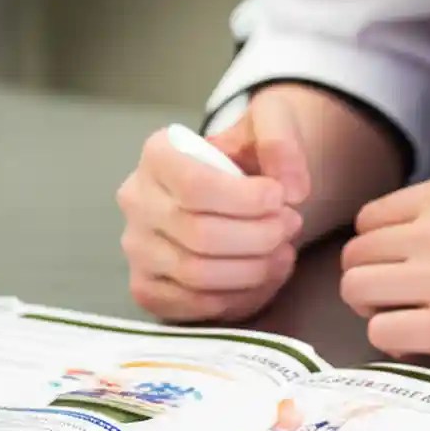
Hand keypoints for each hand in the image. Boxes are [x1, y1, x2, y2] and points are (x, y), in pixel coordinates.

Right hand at [117, 87, 312, 322]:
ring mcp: (137, 249)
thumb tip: (292, 187)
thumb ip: (282, 141)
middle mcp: (136, 201)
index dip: (246, 200)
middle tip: (291, 225)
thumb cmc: (248, 154)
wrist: (236, 186)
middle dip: (258, 236)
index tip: (282, 197)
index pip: (194, 186)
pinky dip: (238, 298)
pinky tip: (265, 276)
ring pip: (196, 275)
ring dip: (253, 269)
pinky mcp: (147, 287)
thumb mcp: (270, 123)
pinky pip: (191, 307)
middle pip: (198, 235)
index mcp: (158, 156)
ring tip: (284, 251)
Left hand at [340, 177, 429, 375]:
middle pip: (354, 257)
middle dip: (370, 284)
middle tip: (404, 304)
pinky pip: (380, 333)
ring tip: (412, 322)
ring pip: (356, 291)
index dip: (378, 253)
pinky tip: (426, 344)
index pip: (367, 222)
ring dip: (375, 312)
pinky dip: (395, 344)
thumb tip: (377, 251)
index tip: (404, 272)